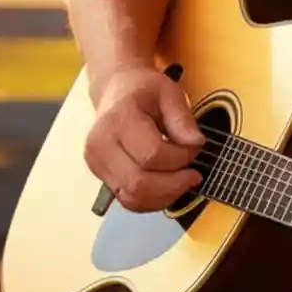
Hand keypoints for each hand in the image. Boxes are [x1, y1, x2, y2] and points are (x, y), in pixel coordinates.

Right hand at [83, 63, 205, 211]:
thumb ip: (182, 118)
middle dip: (174, 184)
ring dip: (164, 196)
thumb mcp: (169, 92)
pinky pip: (128, 200)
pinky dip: (152, 200)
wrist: (116, 90)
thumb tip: (195, 144)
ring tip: (182, 181)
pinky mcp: (100, 175)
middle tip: (193, 174)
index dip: (180, 158)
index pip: (152, 155)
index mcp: (118, 119)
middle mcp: (100, 145)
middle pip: (139, 183)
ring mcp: (96, 163)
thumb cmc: (144, 90)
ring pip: (132, 198)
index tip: (193, 148)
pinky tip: (167, 187)